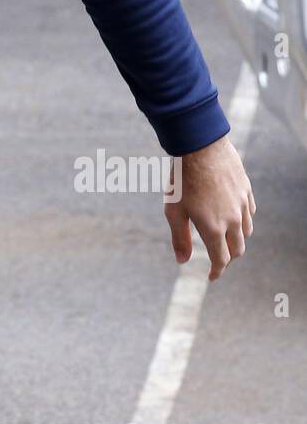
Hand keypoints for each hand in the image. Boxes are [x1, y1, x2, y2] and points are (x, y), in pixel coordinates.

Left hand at [163, 134, 254, 280]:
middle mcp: (233, 219)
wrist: (199, 146)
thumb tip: (182, 261)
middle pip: (237, 249)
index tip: (212, 276)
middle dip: (228, 259)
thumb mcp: (174, 211)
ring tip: (226, 241)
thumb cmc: (181, 179)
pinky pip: (250, 212)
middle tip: (218, 260)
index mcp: (214, 228)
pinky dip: (244, 222)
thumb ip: (180, 238)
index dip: (217, 271)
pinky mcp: (246, 190)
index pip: (221, 259)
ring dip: (237, 241)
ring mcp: (242, 204)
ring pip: (246, 231)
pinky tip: (235, 218)